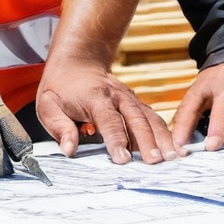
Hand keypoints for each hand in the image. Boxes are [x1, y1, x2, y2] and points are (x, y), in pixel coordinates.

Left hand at [37, 56, 179, 163]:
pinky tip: (175, 149)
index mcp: (95, 97)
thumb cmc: (61, 88)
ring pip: (149, 117)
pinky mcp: (136, 103)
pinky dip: (165, 133)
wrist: (77, 61)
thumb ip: (60, 127)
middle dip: (146, 140)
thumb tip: (70, 149)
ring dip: (162, 137)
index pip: (108, 120)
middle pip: (135, 118)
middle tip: (156, 162)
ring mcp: (129, 98)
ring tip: (173, 157)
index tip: (123, 160)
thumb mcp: (48, 104)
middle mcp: (116, 96)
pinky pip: (153, 118)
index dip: (116, 139)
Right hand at [171, 60, 223, 151]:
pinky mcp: (189, 96)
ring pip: (182, 110)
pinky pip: (181, 113)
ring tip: (175, 152)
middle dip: (184, 128)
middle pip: (191, 106)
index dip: (217, 126)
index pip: (222, 105)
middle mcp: (208, 84)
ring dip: (176, 131)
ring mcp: (195, 89)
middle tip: (182, 151)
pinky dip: (177, 129)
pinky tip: (176, 145)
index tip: (212, 146)